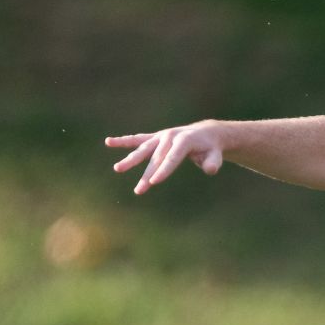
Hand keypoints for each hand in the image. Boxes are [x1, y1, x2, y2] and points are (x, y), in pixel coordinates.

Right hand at [105, 121, 228, 194]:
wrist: (205, 133)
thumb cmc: (210, 148)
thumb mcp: (215, 155)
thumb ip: (213, 162)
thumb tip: (210, 170)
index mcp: (183, 141)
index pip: (172, 159)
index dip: (163, 171)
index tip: (154, 183)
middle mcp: (169, 137)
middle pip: (156, 158)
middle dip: (147, 175)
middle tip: (139, 191)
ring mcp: (160, 137)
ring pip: (143, 149)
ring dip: (131, 160)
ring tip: (118, 169)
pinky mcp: (155, 138)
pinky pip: (137, 140)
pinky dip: (123, 141)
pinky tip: (109, 142)